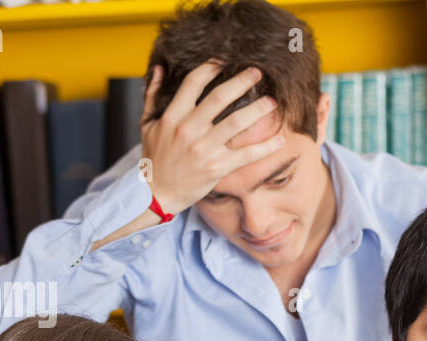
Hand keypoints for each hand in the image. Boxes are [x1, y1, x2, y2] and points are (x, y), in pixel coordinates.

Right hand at [141, 61, 286, 214]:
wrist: (156, 194)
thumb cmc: (153, 158)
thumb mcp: (147, 124)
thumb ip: (151, 95)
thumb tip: (159, 69)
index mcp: (173, 116)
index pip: (193, 83)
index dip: (211, 67)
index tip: (225, 60)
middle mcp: (189, 130)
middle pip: (220, 98)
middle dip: (241, 82)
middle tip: (258, 73)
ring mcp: (204, 149)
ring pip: (236, 123)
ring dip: (257, 110)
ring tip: (272, 102)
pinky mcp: (217, 167)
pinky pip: (246, 155)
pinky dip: (265, 147)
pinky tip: (280, 140)